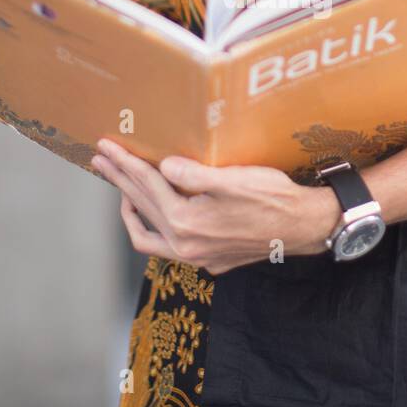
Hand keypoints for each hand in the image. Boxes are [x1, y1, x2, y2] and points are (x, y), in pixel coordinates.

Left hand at [90, 139, 338, 274]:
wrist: (304, 227)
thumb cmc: (273, 199)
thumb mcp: (232, 179)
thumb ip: (192, 174)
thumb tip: (163, 166)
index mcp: (186, 222)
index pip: (146, 186)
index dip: (125, 163)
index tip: (106, 147)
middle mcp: (186, 245)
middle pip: (142, 206)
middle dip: (120, 180)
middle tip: (102, 158)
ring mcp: (197, 257)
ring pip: (148, 235)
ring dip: (131, 208)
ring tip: (121, 187)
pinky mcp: (210, 260)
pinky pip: (167, 245)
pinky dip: (154, 226)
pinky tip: (155, 213)